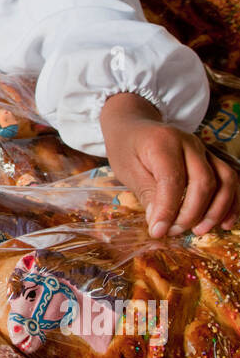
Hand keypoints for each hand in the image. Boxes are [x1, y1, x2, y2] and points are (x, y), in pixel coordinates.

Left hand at [100, 93, 238, 237]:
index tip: (158, 231)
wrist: (135, 126)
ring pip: (225, 180)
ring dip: (216, 211)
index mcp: (163, 143)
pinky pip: (230, 181)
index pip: (173, 180)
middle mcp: (189, 143)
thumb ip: (146, 193)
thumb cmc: (128, 148)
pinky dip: (231, 204)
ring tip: (199, 231)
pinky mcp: (212, 159)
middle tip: (174, 231)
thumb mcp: (127, 170)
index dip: (168, 210)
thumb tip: (160, 222)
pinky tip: (224, 224)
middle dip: (191, 214)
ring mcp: (205, 150)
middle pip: (203, 182)